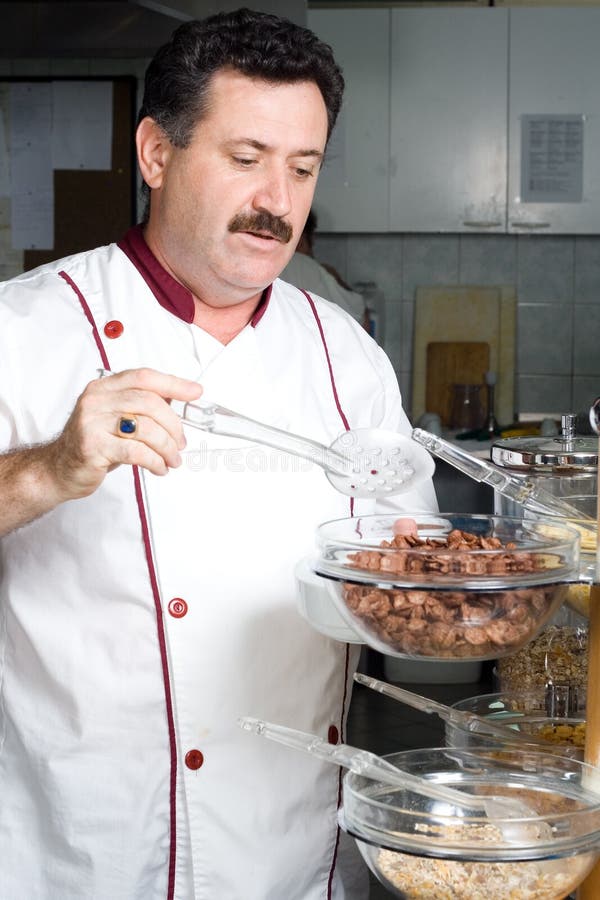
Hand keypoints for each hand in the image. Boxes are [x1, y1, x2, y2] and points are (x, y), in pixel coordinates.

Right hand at [46, 367, 202, 500]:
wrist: (58, 468)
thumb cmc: (93, 443)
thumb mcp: (116, 419)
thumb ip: (141, 408)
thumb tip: (177, 402)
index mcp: (103, 388)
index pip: (143, 377)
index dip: (173, 384)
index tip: (195, 391)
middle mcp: (96, 401)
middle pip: (149, 403)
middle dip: (173, 425)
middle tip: (180, 442)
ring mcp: (92, 423)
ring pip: (146, 428)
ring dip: (167, 447)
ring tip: (172, 459)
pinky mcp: (93, 447)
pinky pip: (136, 451)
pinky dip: (155, 461)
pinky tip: (159, 468)